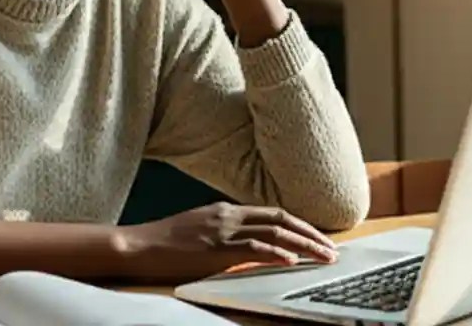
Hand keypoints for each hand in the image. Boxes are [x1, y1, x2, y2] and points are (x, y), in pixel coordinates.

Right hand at [114, 202, 339, 283]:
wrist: (138, 245)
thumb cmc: (166, 242)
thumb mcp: (202, 231)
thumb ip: (228, 235)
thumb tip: (253, 247)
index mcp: (227, 210)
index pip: (275, 212)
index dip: (302, 225)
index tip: (320, 238)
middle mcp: (229, 214)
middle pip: (282, 218)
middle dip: (311, 234)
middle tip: (332, 250)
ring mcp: (222, 230)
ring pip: (274, 232)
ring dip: (304, 245)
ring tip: (323, 258)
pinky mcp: (214, 249)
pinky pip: (252, 248)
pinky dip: (275, 253)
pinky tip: (290, 260)